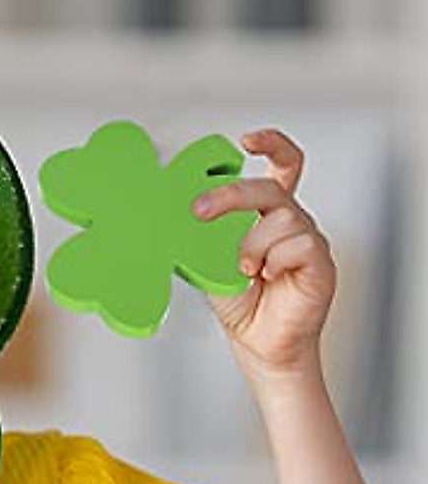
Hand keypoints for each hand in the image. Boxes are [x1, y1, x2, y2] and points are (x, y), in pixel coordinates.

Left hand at [193, 128, 335, 378]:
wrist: (256, 343)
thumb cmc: (237, 302)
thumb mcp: (208, 259)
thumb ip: (200, 234)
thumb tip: (163, 214)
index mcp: (267, 214)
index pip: (283, 166)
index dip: (271, 144)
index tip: (245, 140)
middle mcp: (292, 220)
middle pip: (270, 188)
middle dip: (230, 195)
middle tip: (199, 212)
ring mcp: (309, 239)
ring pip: (282, 219)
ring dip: (252, 245)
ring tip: (245, 270)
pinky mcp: (320, 261)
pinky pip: (299, 244)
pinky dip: (275, 260)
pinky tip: (268, 277)